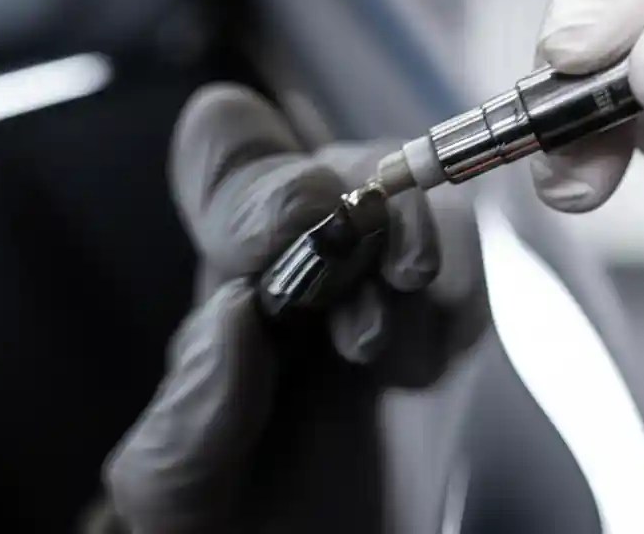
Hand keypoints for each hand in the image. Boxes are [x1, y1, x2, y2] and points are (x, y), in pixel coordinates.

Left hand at [103, 84, 486, 532]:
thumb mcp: (177, 491)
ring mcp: (378, 291)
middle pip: (333, 162)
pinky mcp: (447, 328)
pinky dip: (456, 300)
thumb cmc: (239, 531)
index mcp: (226, 283)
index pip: (223, 149)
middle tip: (349, 320)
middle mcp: (300, 267)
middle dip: (349, 221)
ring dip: (406, 254)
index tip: (283, 241)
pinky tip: (422, 369)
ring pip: (407, 199)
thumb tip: (235, 314)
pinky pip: (466, 264)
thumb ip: (189, 413)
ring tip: (381, 354)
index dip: (251, 173)